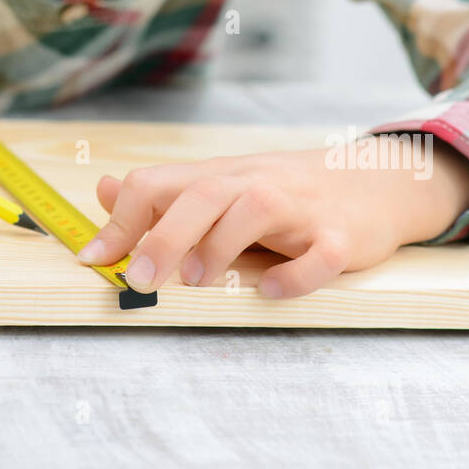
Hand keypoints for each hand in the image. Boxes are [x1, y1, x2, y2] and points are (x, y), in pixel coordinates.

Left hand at [76, 139, 468, 297]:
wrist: (375, 181)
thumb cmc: (287, 193)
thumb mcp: (223, 187)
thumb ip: (165, 194)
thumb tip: (104, 188)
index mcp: (222, 177)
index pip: (160, 183)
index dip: (120, 220)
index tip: (92, 258)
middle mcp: (257, 185)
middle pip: (204, 193)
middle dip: (164, 236)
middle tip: (137, 279)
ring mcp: (302, 210)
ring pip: (256, 208)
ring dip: (219, 246)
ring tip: (196, 280)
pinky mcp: (343, 238)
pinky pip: (321, 254)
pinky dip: (296, 275)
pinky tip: (273, 291)